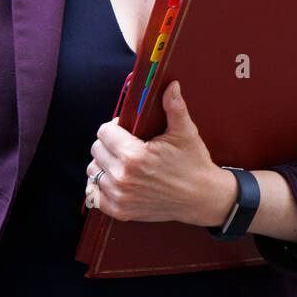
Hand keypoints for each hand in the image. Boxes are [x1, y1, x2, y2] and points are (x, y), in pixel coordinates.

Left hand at [84, 80, 231, 226]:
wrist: (203, 198)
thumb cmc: (193, 164)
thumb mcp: (185, 133)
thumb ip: (174, 107)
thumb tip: (171, 85)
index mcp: (135, 156)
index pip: (104, 132)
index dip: (115, 127)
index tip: (126, 129)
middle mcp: (123, 178)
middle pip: (96, 150)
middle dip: (108, 144)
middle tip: (125, 144)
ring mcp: (121, 197)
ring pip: (93, 171)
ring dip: (103, 164)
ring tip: (120, 161)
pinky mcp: (121, 211)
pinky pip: (95, 194)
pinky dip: (100, 186)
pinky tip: (115, 179)